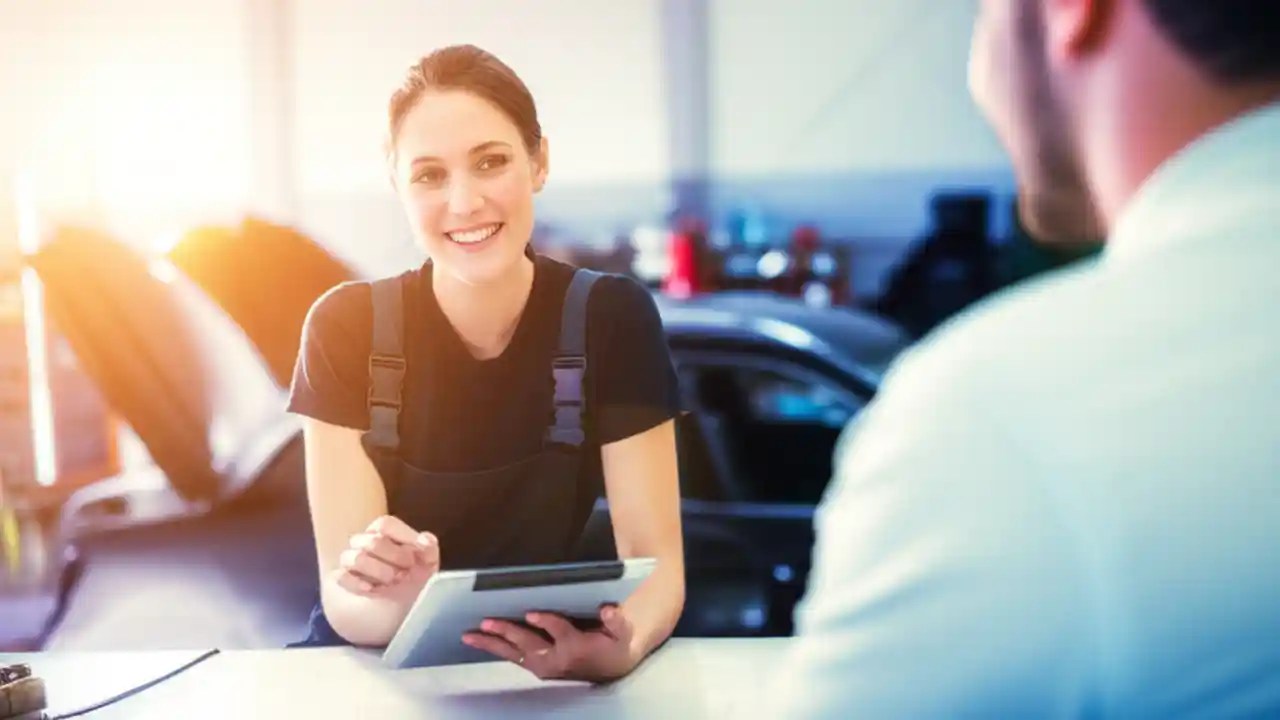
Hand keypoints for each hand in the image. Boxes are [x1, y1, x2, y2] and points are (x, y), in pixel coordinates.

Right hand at [334, 515, 438, 605]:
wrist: (402, 601)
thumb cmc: (415, 574)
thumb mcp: (428, 561)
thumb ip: (429, 548)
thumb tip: (426, 541)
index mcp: (384, 531)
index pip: (385, 524)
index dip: (403, 536)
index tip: (419, 551)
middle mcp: (365, 542)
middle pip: (372, 542)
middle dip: (394, 557)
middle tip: (408, 570)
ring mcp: (352, 560)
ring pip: (356, 558)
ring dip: (378, 571)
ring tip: (394, 581)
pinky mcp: (344, 578)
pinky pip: (341, 576)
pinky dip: (356, 583)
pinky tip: (371, 589)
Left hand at [463, 605, 637, 682]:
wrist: (614, 667)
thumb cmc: (615, 643)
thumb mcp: (622, 631)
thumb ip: (616, 620)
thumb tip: (607, 609)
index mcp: (577, 647)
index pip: (559, 631)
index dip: (546, 622)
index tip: (531, 613)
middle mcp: (557, 659)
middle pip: (529, 644)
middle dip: (508, 632)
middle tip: (487, 622)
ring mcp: (545, 665)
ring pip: (515, 653)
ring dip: (492, 644)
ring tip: (469, 636)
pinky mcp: (538, 667)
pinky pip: (513, 658)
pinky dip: (496, 649)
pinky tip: (479, 641)